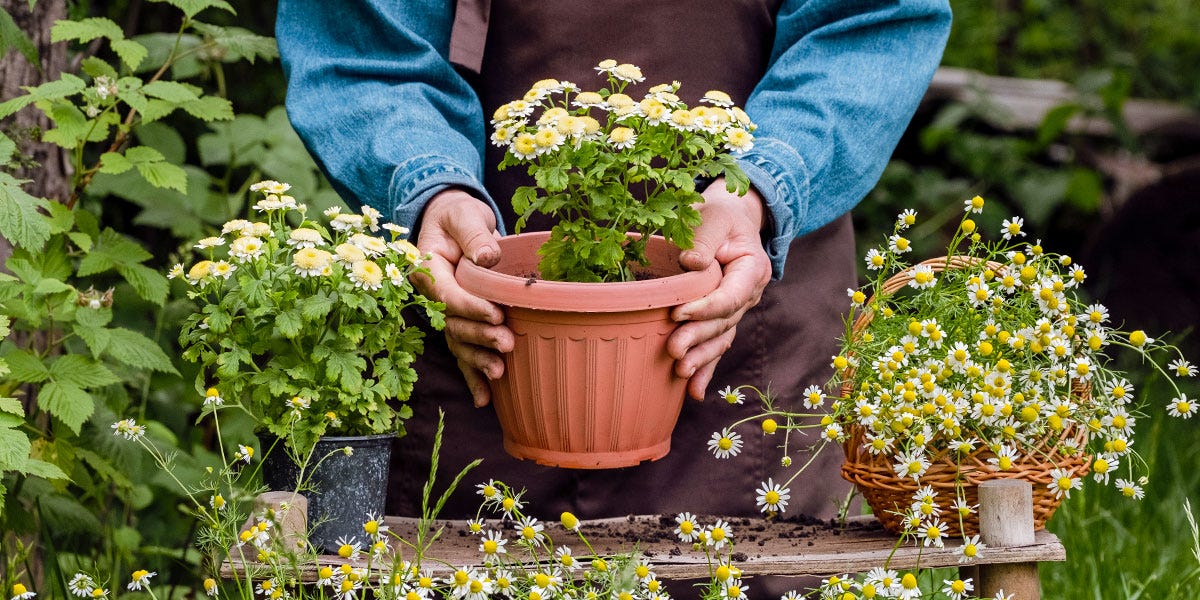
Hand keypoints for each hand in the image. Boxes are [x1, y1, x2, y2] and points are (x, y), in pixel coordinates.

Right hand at [411, 189, 513, 406]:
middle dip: (479, 337)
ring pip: (458, 342)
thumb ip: (474, 233)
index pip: (447, 295)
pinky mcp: (458, 321)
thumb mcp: (464, 214)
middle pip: (452, 324)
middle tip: (507, 343)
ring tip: (500, 373)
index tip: (497, 313)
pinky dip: (472, 375)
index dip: (471, 307)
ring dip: (476, 360)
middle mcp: (432, 296)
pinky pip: (462, 351)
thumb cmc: (457, 214)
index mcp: (428, 270)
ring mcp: (444, 312)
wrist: (451, 219)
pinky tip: (484, 399)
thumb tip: (489, 256)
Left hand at [668, 179, 772, 400]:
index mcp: (752, 269)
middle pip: (724, 322)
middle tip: (672, 349)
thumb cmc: (719, 215)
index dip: (705, 308)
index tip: (677, 313)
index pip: (731, 296)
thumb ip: (704, 239)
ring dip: (701, 358)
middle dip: (698, 338)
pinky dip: (706, 369)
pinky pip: (717, 346)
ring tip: (680, 372)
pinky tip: (694, 393)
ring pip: (720, 339)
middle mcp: (748, 294)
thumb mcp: (713, 216)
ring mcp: (737, 310)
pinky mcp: (723, 319)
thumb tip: (691, 265)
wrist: (730, 221)